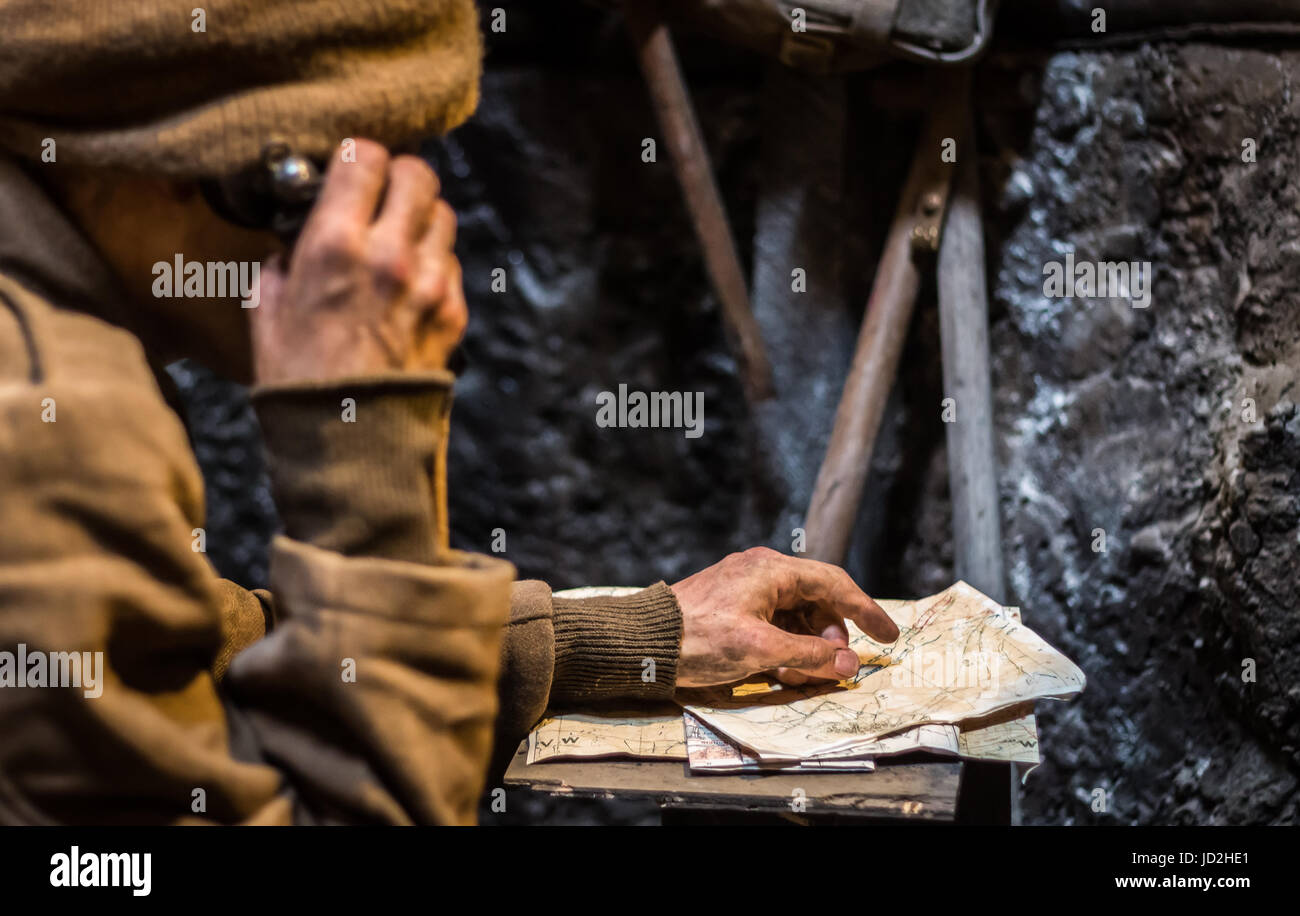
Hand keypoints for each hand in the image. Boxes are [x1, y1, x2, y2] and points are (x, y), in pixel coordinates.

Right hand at [251, 138, 465, 384]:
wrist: (353, 443)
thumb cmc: (300, 381)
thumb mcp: (266, 312)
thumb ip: (281, 263)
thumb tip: (293, 243)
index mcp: (335, 245)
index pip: (366, 156)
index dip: (357, 156)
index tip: (350, 168)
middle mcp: (390, 255)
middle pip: (418, 174)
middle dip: (398, 177)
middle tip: (382, 194)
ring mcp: (431, 284)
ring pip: (443, 215)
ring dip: (421, 218)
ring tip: (398, 239)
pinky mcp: (454, 313)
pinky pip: (453, 263)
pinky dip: (435, 263)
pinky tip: (410, 284)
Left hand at [670, 547, 899, 687]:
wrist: (642, 642)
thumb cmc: (699, 639)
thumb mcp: (760, 650)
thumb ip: (808, 656)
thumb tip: (848, 664)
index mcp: (772, 570)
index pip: (834, 584)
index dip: (865, 610)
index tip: (888, 636)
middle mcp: (762, 572)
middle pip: (816, 602)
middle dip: (830, 638)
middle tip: (832, 669)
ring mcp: (745, 588)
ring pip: (795, 616)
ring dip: (806, 647)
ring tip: (800, 677)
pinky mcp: (732, 607)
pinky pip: (773, 624)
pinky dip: (784, 647)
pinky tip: (779, 672)